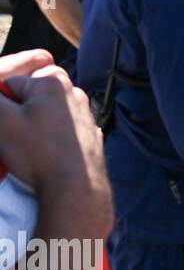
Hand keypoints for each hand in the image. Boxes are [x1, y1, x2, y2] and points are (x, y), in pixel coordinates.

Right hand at [0, 53, 111, 237]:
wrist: (75, 187)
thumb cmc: (39, 153)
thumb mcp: (3, 122)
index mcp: (53, 83)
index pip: (12, 82)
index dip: (2, 103)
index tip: (4, 123)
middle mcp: (74, 94)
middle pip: (32, 97)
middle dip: (20, 112)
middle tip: (16, 135)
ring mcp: (85, 114)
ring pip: (48, 113)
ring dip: (35, 125)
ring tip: (30, 146)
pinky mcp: (89, 134)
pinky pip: (62, 129)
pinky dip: (52, 137)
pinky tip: (46, 152)